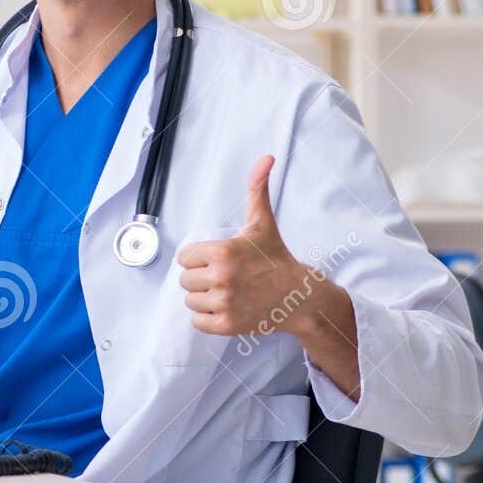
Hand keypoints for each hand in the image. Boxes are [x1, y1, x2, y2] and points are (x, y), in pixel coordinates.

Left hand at [176, 154, 362, 397]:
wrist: (298, 296)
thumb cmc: (276, 258)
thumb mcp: (263, 222)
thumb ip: (257, 189)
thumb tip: (266, 157)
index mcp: (222, 252)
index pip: (184, 257)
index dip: (200, 258)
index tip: (219, 259)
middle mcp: (221, 278)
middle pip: (185, 280)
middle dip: (202, 278)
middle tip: (226, 276)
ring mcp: (224, 303)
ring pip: (190, 301)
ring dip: (204, 298)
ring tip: (227, 292)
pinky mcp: (226, 325)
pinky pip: (197, 321)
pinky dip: (208, 317)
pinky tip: (226, 307)